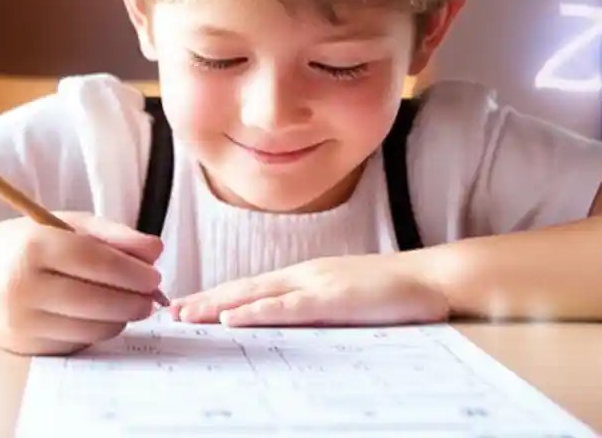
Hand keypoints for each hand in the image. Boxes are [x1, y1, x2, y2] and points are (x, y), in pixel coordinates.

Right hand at [0, 211, 162, 355]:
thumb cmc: (23, 244)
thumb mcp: (64, 224)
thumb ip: (112, 234)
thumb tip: (155, 251)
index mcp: (34, 246)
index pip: (97, 262)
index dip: (133, 272)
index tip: (154, 276)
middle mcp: (23, 287)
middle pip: (98, 301)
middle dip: (134, 302)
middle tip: (151, 297)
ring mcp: (21, 322)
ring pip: (91, 330)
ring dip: (119, 320)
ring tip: (128, 306)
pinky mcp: (23, 347)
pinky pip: (75, 345)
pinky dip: (95, 332)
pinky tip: (99, 317)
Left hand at [169, 253, 449, 326]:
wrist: (432, 280)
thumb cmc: (394, 294)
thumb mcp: (347, 300)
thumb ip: (317, 308)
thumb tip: (289, 325)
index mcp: (306, 277)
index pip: (253, 287)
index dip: (218, 296)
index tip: (186, 307)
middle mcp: (304, 275)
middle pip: (244, 287)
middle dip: (206, 299)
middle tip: (170, 312)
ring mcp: (317, 284)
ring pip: (257, 294)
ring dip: (218, 304)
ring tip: (185, 314)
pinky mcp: (332, 298)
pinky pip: (287, 307)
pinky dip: (257, 312)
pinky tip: (232, 318)